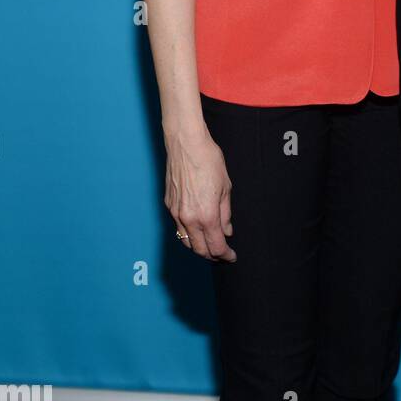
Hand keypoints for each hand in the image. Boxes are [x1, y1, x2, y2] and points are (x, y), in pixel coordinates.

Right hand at [164, 124, 235, 261]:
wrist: (186, 145)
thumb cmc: (209, 161)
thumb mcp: (225, 188)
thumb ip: (226, 213)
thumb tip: (227, 230)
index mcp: (206, 215)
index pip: (216, 246)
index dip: (225, 255)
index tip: (231, 256)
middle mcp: (188, 218)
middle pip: (199, 249)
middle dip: (212, 255)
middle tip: (222, 254)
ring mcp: (175, 213)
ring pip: (186, 241)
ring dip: (199, 247)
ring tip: (210, 244)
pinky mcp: (168, 205)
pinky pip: (178, 227)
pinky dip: (188, 233)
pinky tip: (197, 229)